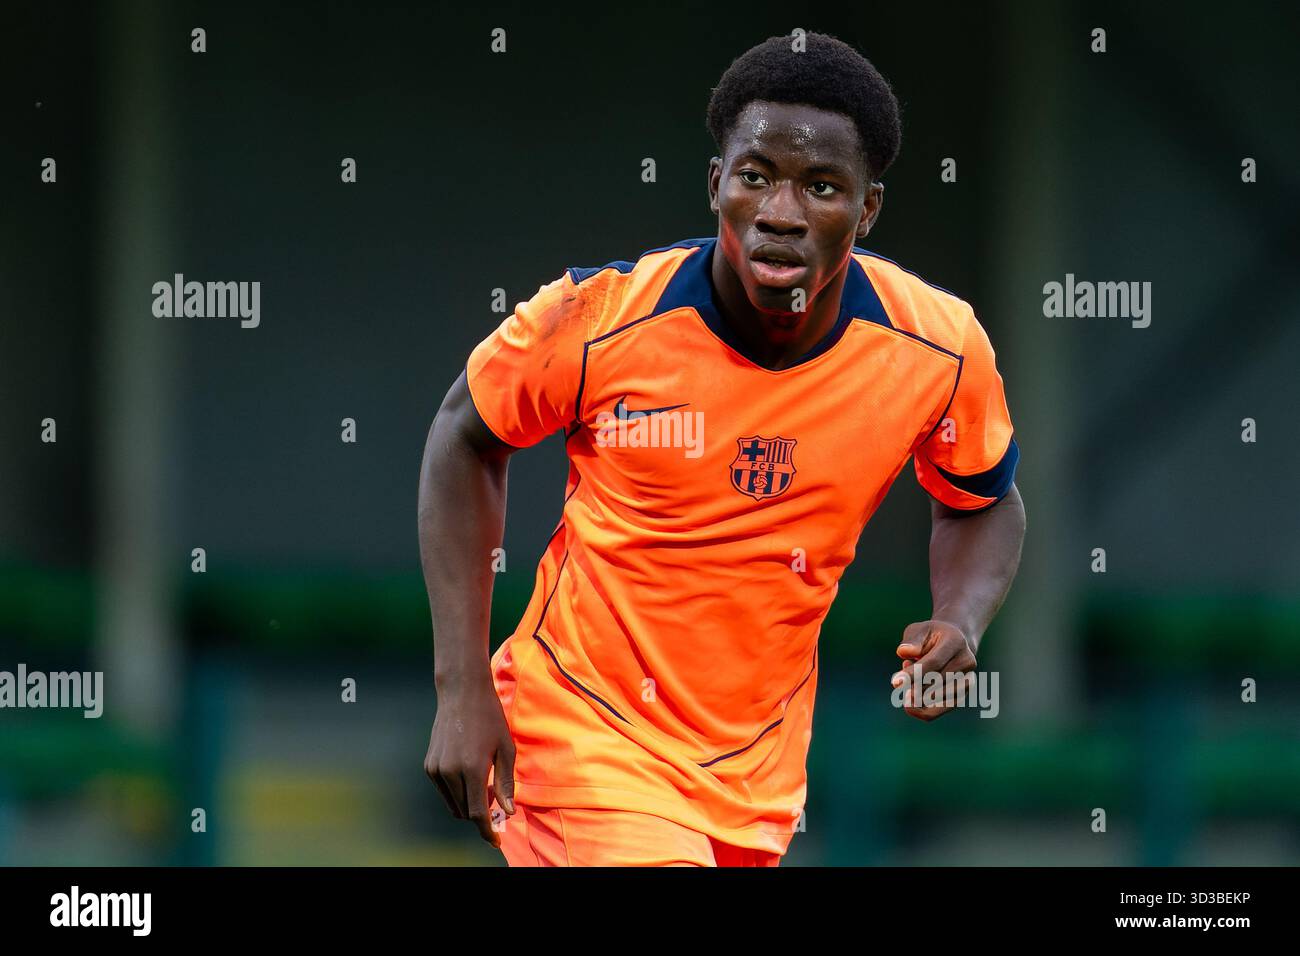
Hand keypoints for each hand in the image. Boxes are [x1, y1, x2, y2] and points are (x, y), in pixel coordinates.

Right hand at [424, 677, 515, 846]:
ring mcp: (436, 770)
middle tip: (497, 803)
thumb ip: (505, 783)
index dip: (487, 831)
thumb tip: (507, 812)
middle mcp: (450, 772)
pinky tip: (470, 776)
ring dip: (469, 804)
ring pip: (454, 804)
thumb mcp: (506, 749)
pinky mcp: (429, 766)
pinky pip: (445, 792)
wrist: (461, 694)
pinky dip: (458, 793)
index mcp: (472, 768)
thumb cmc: (490, 718)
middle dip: (482, 815)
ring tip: (485, 784)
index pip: (478, 813)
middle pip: (465, 811)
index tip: (495, 840)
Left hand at [892, 620, 976, 721]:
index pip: (934, 662)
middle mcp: (966, 661)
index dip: (914, 673)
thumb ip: (911, 640)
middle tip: (897, 684)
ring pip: (940, 698)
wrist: (954, 643)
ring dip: (918, 697)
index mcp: (955, 642)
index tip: (895, 682)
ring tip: (905, 688)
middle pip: (937, 681)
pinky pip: (943, 708)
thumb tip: (904, 652)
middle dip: (913, 686)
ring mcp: (968, 678)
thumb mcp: (919, 630)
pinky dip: (924, 709)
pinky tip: (910, 704)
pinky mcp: (963, 693)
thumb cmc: (931, 636)